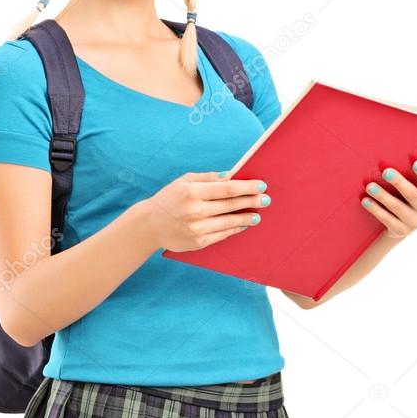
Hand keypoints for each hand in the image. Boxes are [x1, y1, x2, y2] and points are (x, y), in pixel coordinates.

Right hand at [139, 171, 269, 252]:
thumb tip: (231, 175)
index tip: (261, 185)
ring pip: (229, 222)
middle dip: (252, 201)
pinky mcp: (198, 242)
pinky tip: (242, 225)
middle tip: (266, 200)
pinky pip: (222, 235)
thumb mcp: (184, 181)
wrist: (150, 225)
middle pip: (231, 205)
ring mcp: (197, 228)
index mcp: (192, 192)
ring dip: (246, 218)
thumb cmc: (169, 199)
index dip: (247, 187)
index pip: (227, 189)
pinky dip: (234, 230)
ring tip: (257, 215)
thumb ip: (208, 178)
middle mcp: (195, 211)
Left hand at [360, 160, 416, 239]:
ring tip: (369, 186)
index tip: (416, 163)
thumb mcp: (415, 181)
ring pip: (398, 208)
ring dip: (383, 196)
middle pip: (414, 196)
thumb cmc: (407, 192)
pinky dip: (375, 209)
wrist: (398, 222)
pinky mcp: (401, 230)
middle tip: (386, 171)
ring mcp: (415, 221)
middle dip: (399, 183)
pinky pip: (387, 220)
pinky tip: (365, 201)